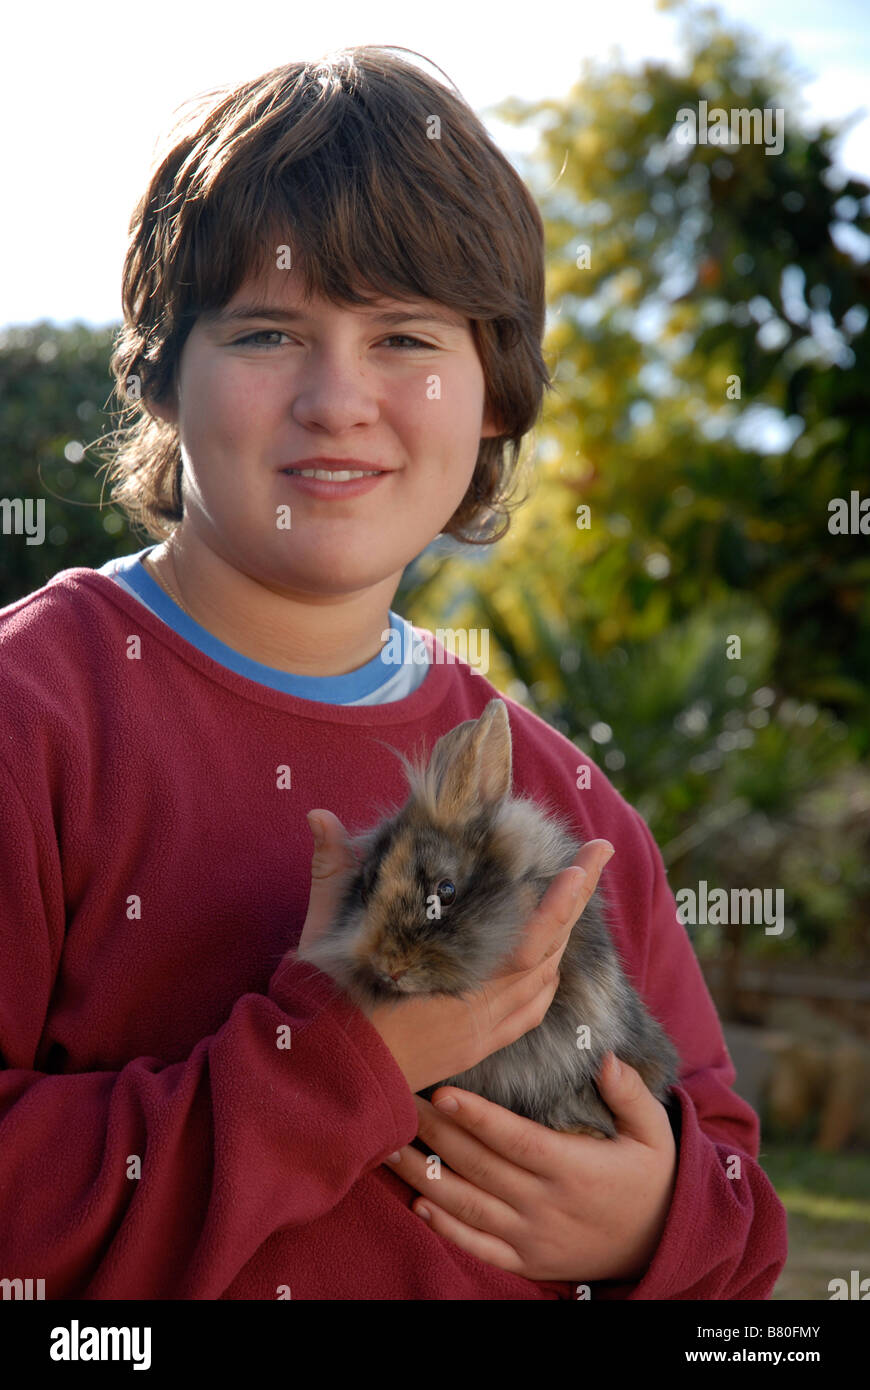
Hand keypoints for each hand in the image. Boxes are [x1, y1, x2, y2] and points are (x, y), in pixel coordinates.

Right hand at [295, 810, 614, 1095]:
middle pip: (547, 950)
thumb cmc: (320, 1006)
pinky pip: (530, 1011)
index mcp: (449, 979)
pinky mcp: (475, 1048)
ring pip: (543, 980)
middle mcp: (476, 1008)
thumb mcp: (325, 933)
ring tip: (576, 891)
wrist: (321, 1084)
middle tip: (597, 852)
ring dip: (563, 935)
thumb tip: (318, 814)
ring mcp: (480, 1032)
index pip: (527, 938)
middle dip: (576, 900)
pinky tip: (550, 956)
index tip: (581, 864)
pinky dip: (547, 977)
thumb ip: (332, 871)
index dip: (559, 901)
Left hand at [383, 1052, 677, 1283]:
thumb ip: (630, 1093)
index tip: (443, 1091)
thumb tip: (605, 1057)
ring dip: (425, 1176)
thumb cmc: (651, 1179)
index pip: (516, 1139)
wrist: (660, 1246)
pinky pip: (479, 1247)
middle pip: (480, 1166)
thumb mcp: (654, 1133)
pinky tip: (417, 1203)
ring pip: (468, 1206)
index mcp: (573, 1168)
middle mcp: (546, 1204)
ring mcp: (533, 1236)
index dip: (477, 1117)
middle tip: (400, 1101)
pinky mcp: (526, 1261)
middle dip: (436, 1134)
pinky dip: (445, 1228)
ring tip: (389, 1147)